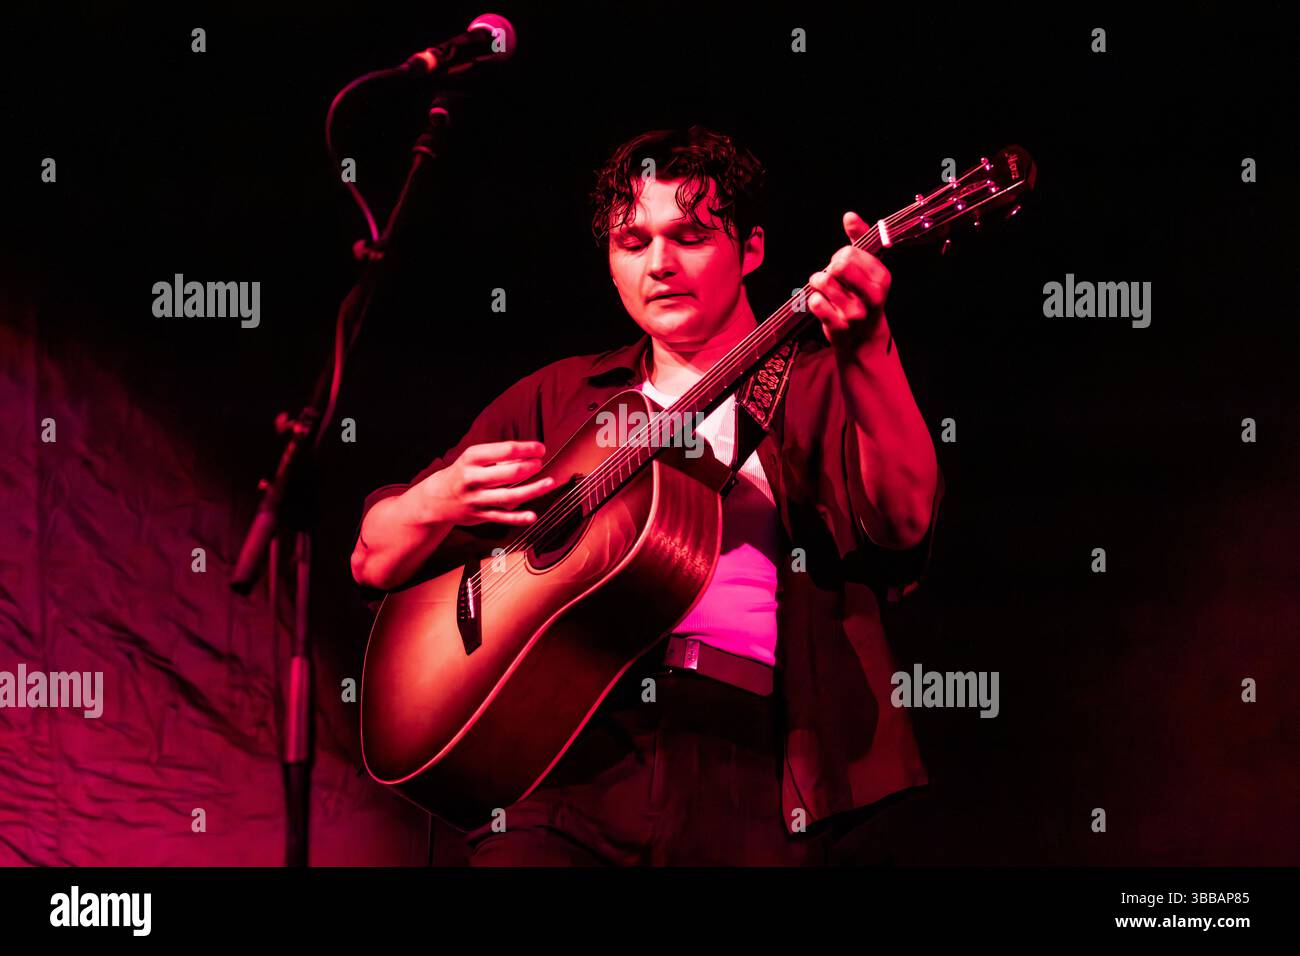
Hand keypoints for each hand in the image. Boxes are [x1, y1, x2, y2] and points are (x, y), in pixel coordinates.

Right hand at [419, 440, 554, 526]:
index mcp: (471, 458)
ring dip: (532, 490)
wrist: (435, 499)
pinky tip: (533, 516)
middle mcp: (472, 478)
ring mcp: (475, 499)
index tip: (540, 448)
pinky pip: (502, 517)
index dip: (526, 449)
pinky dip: (518, 518)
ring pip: (509, 496)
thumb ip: (500, 458)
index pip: (504, 450)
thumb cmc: (462, 473)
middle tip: (540, 464)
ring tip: (549, 483)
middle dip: (529, 468)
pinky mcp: (479, 515)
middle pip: (508, 474)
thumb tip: (530, 456)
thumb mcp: (474, 459)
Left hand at [807, 211, 891, 351]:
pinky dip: (813, 300)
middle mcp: (872, 296)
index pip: (850, 252)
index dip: (841, 256)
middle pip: (838, 264)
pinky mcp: (839, 327)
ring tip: (824, 289)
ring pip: (823, 281)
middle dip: (829, 268)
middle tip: (833, 277)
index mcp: (882, 277)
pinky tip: (822, 304)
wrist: (864, 339)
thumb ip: (859, 240)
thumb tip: (849, 216)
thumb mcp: (867, 269)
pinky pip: (815, 302)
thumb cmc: (863, 298)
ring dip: (818, 283)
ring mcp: (856, 313)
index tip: (844, 266)